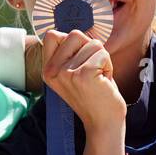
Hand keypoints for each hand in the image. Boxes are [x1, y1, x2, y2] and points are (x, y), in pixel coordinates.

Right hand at [41, 29, 125, 154]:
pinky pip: (102, 53)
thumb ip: (69, 53)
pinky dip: (109, 65)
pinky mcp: (83, 75)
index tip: (79, 60)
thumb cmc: (93, 94)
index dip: (72, 42)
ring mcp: (66, 73)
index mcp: (47, 70)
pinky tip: (104, 82)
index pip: (52, 35)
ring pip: (93, 44)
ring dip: (102, 59)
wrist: (103, 122)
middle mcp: (52, 71)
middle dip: (90, 49)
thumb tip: (75, 31)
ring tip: (98, 78)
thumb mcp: (72, 73)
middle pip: (75, 34)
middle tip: (92, 71)